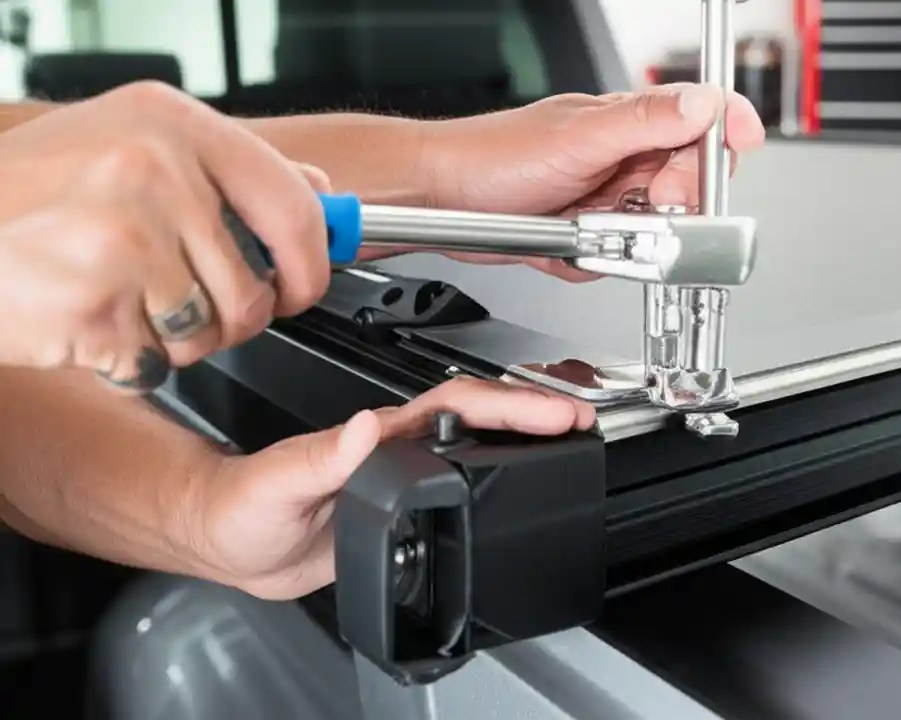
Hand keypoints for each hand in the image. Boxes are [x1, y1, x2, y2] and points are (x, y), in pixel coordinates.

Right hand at [0, 81, 330, 388]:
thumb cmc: (33, 195)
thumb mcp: (133, 144)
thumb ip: (228, 170)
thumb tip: (319, 193)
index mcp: (173, 125)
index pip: (295, 208)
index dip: (311, 264)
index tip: (301, 285)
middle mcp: (153, 171)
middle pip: (254, 291)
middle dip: (233, 318)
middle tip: (185, 303)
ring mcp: (123, 238)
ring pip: (209, 334)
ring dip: (176, 339)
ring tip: (122, 300)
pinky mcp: (95, 304)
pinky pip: (156, 361)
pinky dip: (130, 359)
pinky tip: (91, 318)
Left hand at [186, 376, 595, 599]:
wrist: (224, 537)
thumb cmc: (240, 508)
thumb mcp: (275, 486)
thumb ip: (321, 459)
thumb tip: (365, 428)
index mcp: (375, 435)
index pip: (455, 406)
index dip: (508, 405)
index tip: (551, 411)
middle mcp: (392, 445)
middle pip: (480, 413)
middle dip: (536, 409)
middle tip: (584, 417)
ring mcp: (400, 470)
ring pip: (477, 437)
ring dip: (526, 432)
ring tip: (572, 435)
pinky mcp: (400, 500)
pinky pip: (463, 474)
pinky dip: (502, 465)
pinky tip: (524, 474)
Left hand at [395, 83, 766, 280]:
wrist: (441, 198)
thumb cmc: (493, 157)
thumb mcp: (578, 137)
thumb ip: (645, 120)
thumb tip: (705, 105)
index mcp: (628, 120)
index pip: (701, 122)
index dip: (724, 137)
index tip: (739, 147)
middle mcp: (623, 155)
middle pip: (689, 186)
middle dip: (671, 207)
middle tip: (647, 208)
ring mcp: (607, 195)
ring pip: (655, 231)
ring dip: (626, 240)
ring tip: (591, 226)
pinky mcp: (591, 232)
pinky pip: (618, 259)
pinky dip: (596, 261)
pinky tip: (569, 244)